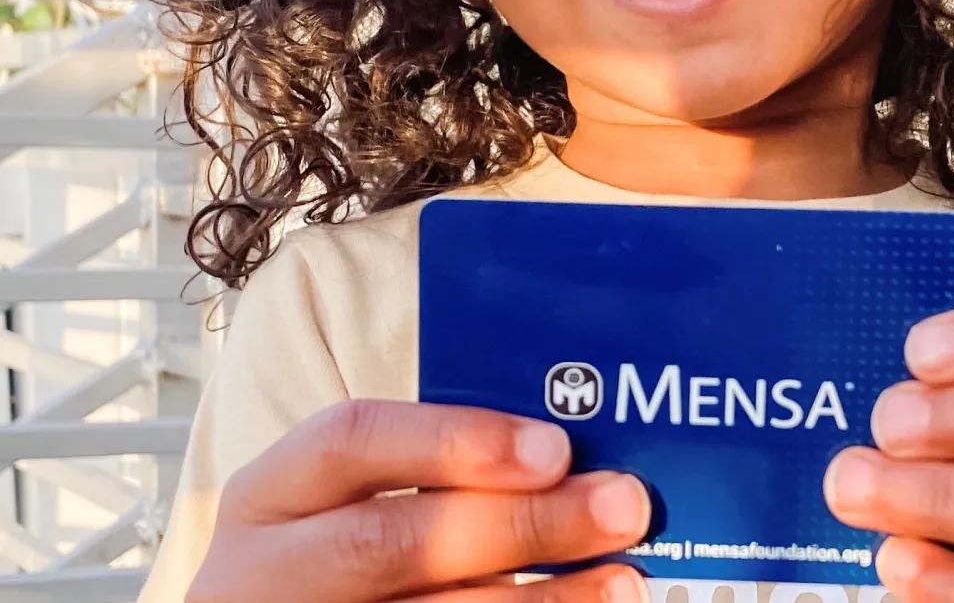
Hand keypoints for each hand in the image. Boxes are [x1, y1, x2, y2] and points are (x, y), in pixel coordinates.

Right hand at [186, 399, 650, 602]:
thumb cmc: (334, 553)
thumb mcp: (347, 502)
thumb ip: (436, 473)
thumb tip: (569, 454)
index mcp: (270, 495)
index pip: (351, 440)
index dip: (455, 439)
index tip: (554, 447)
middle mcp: (264, 574)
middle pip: (392, 541)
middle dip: (519, 524)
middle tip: (621, 507)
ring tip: (622, 581)